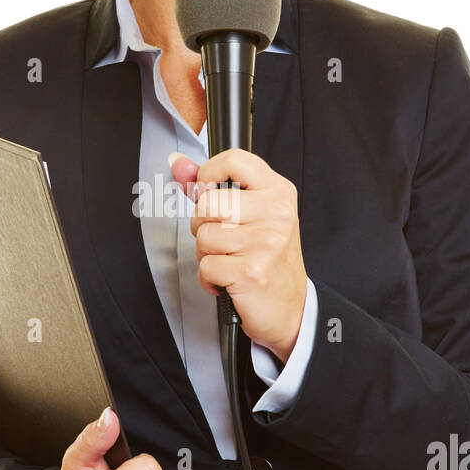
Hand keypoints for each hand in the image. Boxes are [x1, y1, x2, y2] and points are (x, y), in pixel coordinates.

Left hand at [170, 148, 307, 363]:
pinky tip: (227, 280)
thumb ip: (212, 186)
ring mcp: (265, 243)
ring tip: (229, 260)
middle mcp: (276, 214)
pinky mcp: (250, 272)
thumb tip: (178, 165)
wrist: (290, 309)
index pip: (235, 160)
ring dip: (207, 254)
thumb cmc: (268, 259)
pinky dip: (208, 278)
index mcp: (278, 192)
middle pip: (209, 202)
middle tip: (223, 239)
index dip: (208, 174)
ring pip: (203, 236)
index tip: (208, 191)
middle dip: (203, 224)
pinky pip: (205, 266)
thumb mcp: (250, 214)